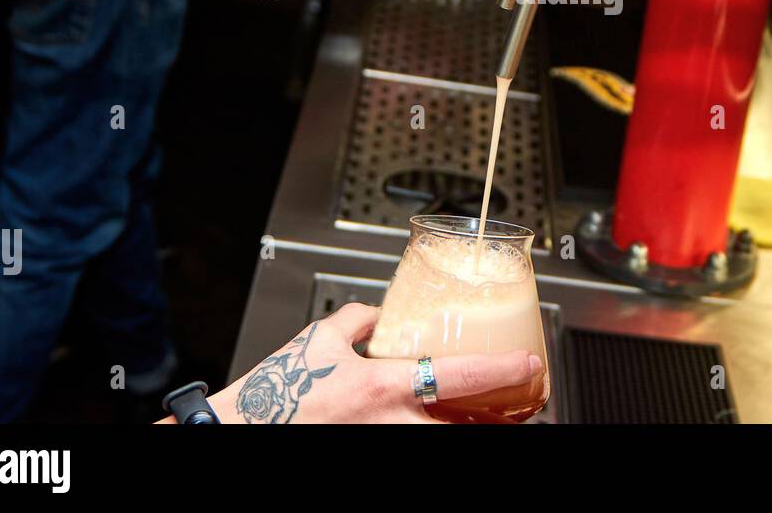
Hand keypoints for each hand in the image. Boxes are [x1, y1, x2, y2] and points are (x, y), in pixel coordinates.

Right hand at [205, 303, 541, 423]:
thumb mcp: (319, 341)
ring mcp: (385, 447)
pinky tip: (446, 425)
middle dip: (504, 418)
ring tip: (496, 418)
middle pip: (469, 427)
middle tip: (526, 402)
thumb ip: (356, 321)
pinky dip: (437, 434)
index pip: (461, 376)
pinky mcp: (372, 457)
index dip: (503, 370)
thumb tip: (378, 314)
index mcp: (385, 386)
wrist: (241, 431)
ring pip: (448, 443)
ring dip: (473, 430)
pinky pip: (418, 448)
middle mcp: (393, 425)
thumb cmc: (276, 392)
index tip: (529, 364)